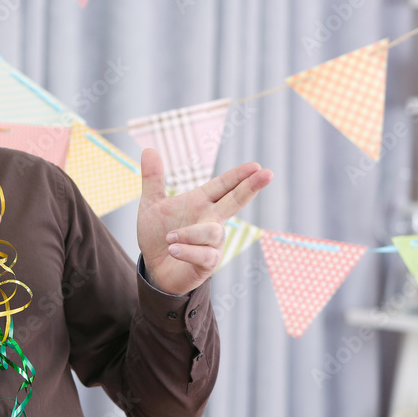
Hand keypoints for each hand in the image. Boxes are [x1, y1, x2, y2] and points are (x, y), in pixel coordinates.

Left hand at [137, 148, 272, 294]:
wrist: (154, 268)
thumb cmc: (158, 235)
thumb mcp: (152, 204)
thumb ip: (153, 179)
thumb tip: (149, 149)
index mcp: (201, 203)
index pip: (223, 186)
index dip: (238, 176)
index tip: (256, 166)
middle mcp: (211, 220)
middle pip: (235, 201)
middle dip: (250, 188)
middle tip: (268, 173)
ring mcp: (213, 242)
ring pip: (212, 232)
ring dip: (190, 233)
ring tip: (169, 237)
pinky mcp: (208, 262)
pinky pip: (204, 254)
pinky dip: (187, 250)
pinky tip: (173, 249)